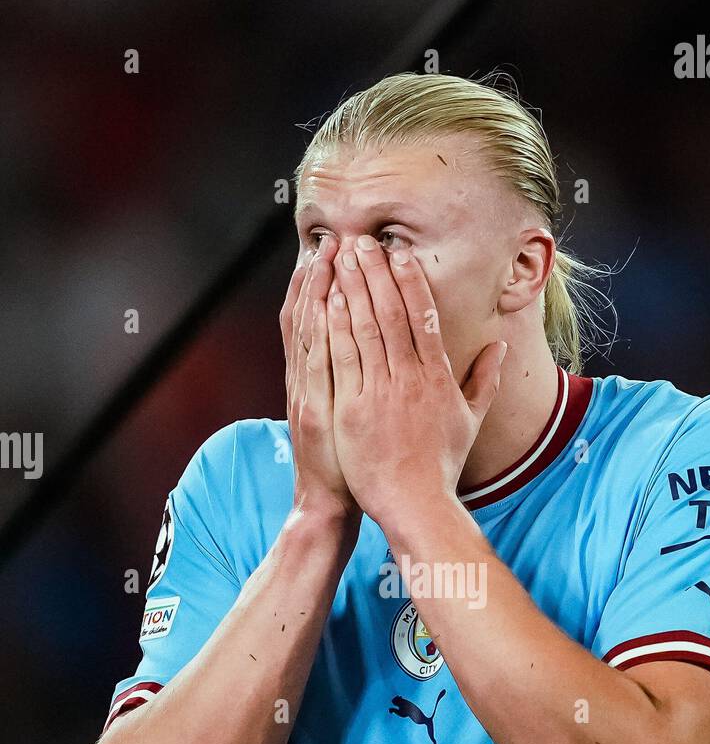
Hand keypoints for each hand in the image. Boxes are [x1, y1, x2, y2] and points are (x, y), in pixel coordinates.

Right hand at [280, 238, 359, 523]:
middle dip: (319, 277)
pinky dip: (321, 329)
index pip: (315, 322)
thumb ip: (352, 385)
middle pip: (309, 318)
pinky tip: (329, 300)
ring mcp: (308, 393)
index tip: (329, 253)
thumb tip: (370, 358)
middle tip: (331, 239)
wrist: (328, 503)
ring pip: (310, 331)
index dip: (320, 287)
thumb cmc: (348, 463)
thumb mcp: (345, 418)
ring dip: (318, 291)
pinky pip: (317, 361)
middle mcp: (306, 381)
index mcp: (315, 380)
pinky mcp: (317, 409)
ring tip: (328, 254)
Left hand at [327, 235, 505, 528]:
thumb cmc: (442, 467)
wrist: (416, 504)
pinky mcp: (352, 409)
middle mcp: (410, 380)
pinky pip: (342, 358)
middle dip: (376, 273)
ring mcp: (379, 393)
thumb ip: (485, 380)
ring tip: (341, 257)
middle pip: (392, 313)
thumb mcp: (471, 421)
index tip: (399, 254)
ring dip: (352, 288)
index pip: (423, 318)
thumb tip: (500, 346)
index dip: (411, 282)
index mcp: (437, 378)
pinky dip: (335, 325)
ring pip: (365, 328)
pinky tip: (327, 299)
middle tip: (362, 241)